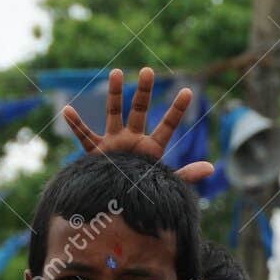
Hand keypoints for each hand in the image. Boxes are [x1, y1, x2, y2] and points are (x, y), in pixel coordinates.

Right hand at [62, 67, 213, 182]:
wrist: (117, 209)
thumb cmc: (142, 196)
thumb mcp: (166, 185)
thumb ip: (187, 175)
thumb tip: (212, 167)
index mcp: (152, 148)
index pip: (168, 126)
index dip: (177, 110)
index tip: (188, 91)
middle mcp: (133, 140)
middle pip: (140, 111)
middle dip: (144, 91)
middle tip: (149, 70)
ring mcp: (114, 143)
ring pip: (114, 113)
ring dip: (116, 94)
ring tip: (117, 73)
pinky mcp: (96, 152)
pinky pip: (84, 135)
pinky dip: (75, 124)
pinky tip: (67, 110)